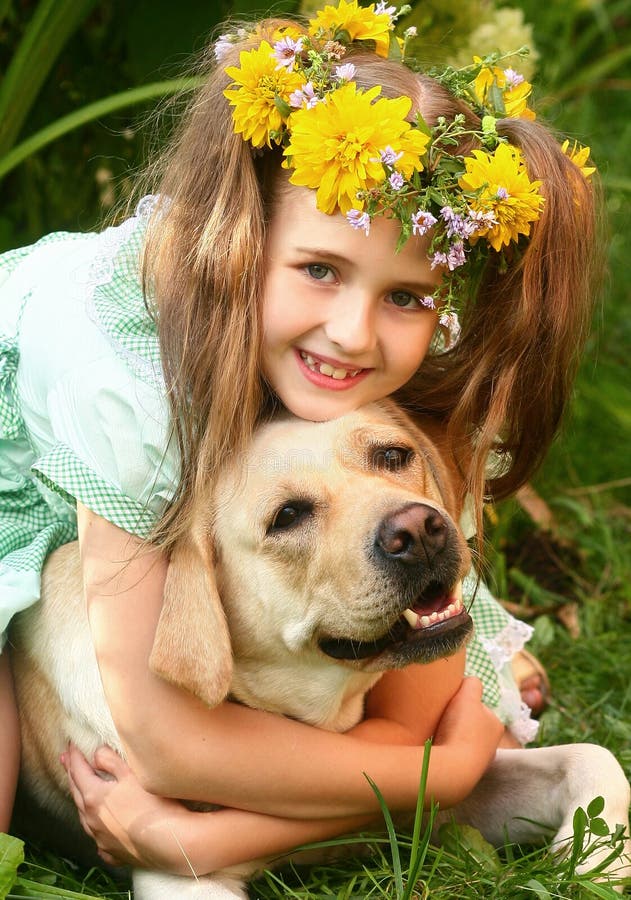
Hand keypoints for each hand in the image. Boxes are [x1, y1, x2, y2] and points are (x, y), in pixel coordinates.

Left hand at [62, 744, 202, 873]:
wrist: (169, 843)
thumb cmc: (153, 805)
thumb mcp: (132, 775)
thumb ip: (111, 761)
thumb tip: (96, 753)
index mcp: (94, 797)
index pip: (79, 770)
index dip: (74, 755)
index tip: (70, 743)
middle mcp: (92, 819)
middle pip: (76, 792)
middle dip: (71, 774)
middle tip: (65, 760)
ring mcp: (101, 838)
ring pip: (84, 816)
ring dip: (80, 799)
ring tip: (79, 790)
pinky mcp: (113, 853)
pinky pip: (99, 839)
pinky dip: (97, 828)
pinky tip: (101, 828)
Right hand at [434, 676, 504, 761]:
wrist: (452, 768)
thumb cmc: (462, 729)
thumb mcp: (468, 695)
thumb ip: (471, 683)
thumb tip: (469, 682)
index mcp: (496, 726)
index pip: (479, 707)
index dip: (464, 703)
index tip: (451, 704)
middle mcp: (491, 747)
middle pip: (470, 726)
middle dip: (457, 722)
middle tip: (442, 718)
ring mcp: (477, 764)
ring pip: (461, 742)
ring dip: (450, 738)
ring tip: (436, 733)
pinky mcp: (463, 775)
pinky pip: (453, 757)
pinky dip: (446, 752)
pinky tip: (436, 749)